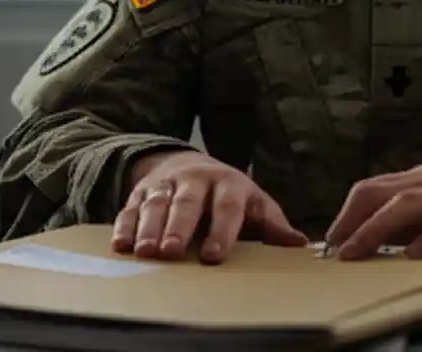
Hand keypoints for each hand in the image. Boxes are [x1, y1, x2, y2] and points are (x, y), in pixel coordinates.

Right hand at [111, 150, 307, 263]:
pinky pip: (130, 208)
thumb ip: (272, 225)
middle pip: (186, 203)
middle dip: (178, 227)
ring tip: (145, 252)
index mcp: (228, 184)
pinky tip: (121, 245)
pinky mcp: (141, 193)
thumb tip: (300, 244)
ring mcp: (166, 185)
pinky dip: (125, 225)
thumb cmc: (229, 195)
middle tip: (170, 252)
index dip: (221, 230)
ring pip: (156, 204)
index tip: (213, 255)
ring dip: (149, 228)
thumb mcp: (254, 204)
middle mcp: (195, 181)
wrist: (189, 164)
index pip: (226, 206)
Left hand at [325, 164, 421, 259]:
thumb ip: (413, 219)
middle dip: (354, 222)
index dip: (347, 213)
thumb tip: (372, 241)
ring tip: (359, 252)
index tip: (330, 242)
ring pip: (411, 203)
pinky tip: (416, 255)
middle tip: (336, 251)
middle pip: (384, 193)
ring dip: (379, 229)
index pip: (373, 187)